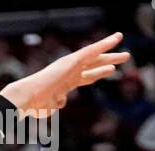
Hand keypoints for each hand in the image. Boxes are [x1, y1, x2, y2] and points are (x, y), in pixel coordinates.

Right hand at [1, 33, 128, 118]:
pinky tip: (117, 39)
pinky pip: (92, 50)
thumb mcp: (48, 109)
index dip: (99, 72)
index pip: (86, 76)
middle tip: (125, 57)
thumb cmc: (33, 105)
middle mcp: (70, 72)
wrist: (27, 97)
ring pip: (96, 56)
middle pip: (94, 65)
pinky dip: (104, 44)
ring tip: (128, 52)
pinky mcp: (72, 61)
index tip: (110, 69)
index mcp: (65, 83)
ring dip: (112, 52)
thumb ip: (56, 105)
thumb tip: (62, 102)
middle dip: (109, 61)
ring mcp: (71, 66)